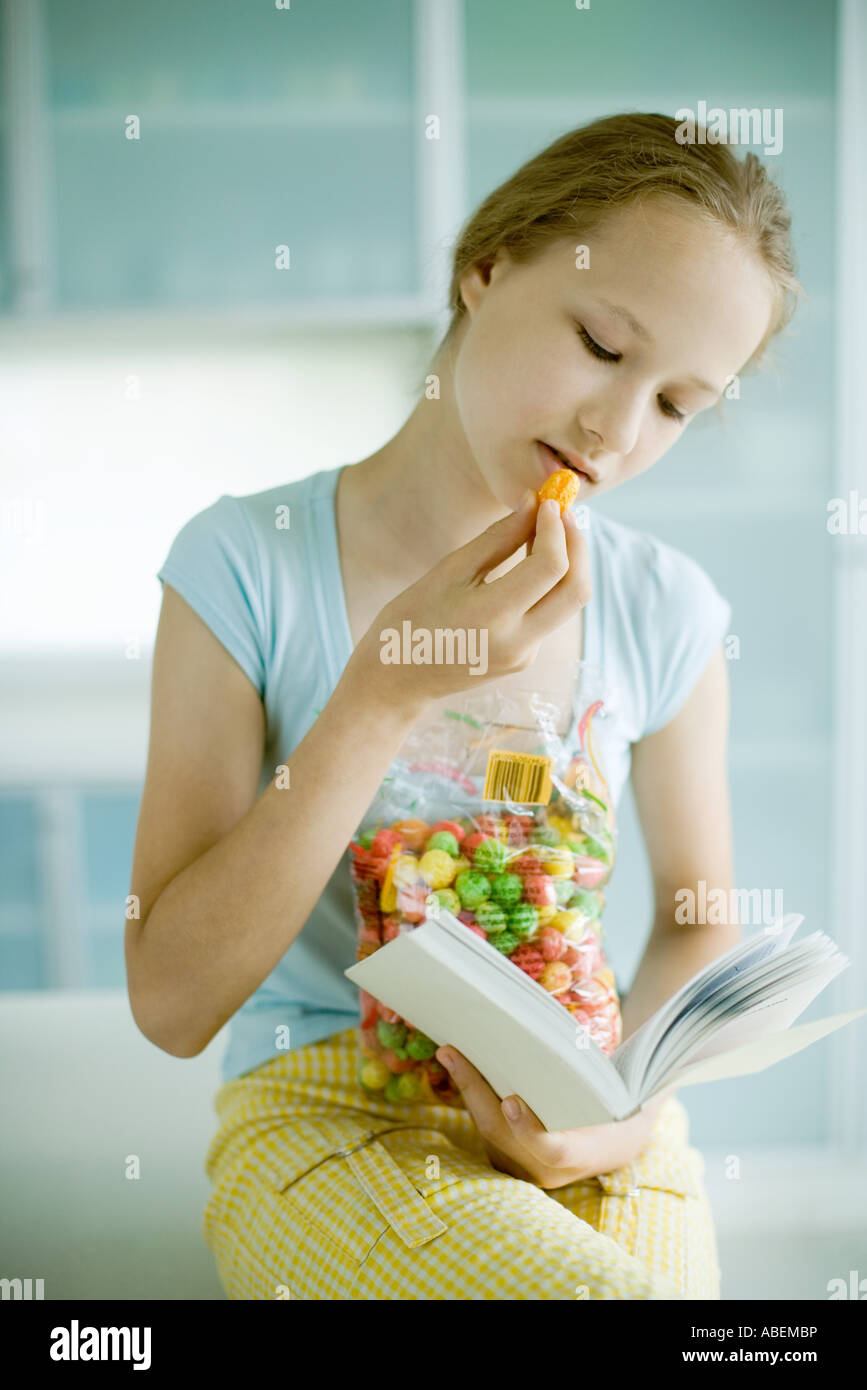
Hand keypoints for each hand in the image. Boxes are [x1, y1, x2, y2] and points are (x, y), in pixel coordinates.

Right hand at [348, 492, 590, 712]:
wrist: (396, 680)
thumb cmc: (410, 620)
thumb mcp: (449, 571)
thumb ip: (498, 538)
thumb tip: (533, 503)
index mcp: (493, 617)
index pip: (551, 567)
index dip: (556, 528)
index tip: (546, 501)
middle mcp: (518, 642)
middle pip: (577, 589)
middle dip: (578, 545)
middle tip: (560, 513)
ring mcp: (524, 655)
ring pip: (569, 603)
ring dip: (569, 563)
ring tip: (545, 530)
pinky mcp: (524, 658)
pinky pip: (551, 614)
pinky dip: (551, 582)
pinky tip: (531, 560)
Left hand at [436, 1046, 671, 1190]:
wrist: (615, 1142)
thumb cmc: (627, 1110)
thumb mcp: (640, 1099)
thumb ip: (647, 1082)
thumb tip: (677, 1043)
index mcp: (583, 1154)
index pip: (551, 1151)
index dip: (530, 1132)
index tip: (511, 1102)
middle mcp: (548, 1170)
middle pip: (503, 1134)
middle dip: (476, 1091)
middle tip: (455, 1053)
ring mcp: (523, 1167)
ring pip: (487, 1130)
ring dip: (466, 1090)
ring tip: (450, 1050)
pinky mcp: (505, 1156)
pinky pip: (484, 1127)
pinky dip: (471, 1096)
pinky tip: (458, 1064)